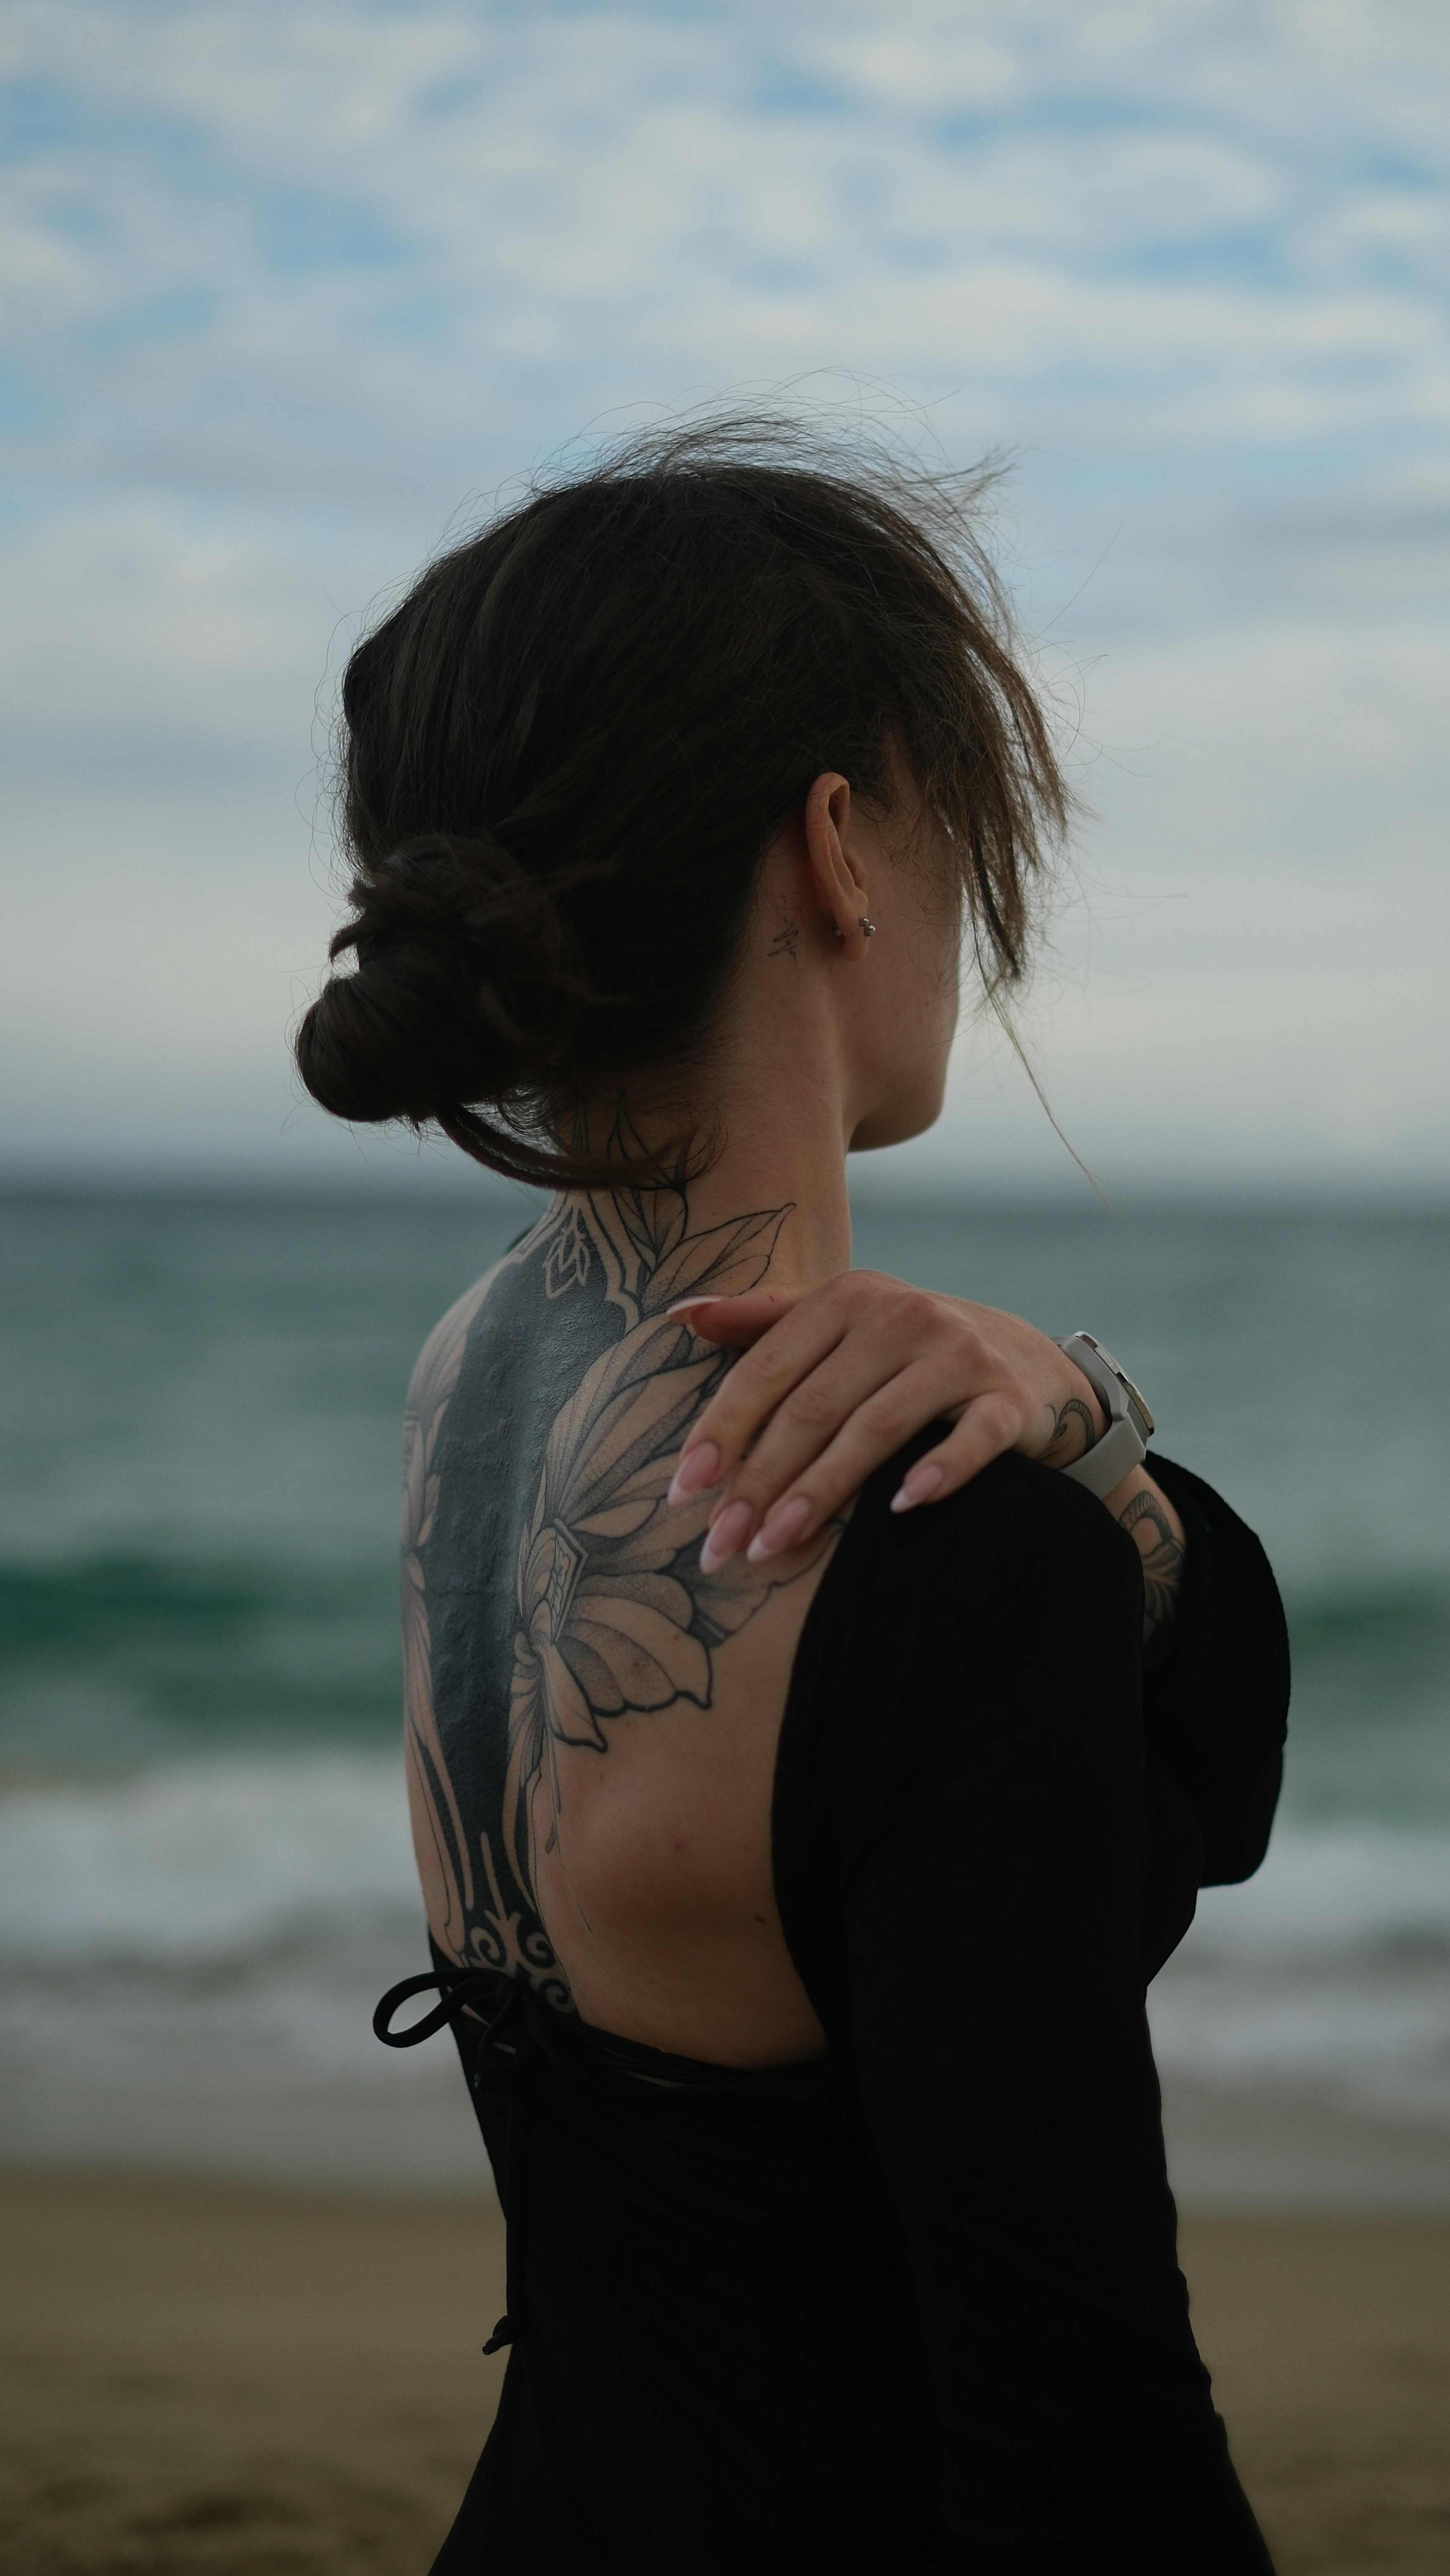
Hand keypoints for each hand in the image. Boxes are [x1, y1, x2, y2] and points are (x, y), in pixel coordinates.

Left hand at [664, 1271, 1107, 1571]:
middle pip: (813, 1408)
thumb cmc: (904, 1350)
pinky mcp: (1008, 1398)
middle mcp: (902, 1316)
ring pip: (876, 1428)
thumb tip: (679, 1314)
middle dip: (759, 1482)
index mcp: (846, 1298)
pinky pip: (971, 1440)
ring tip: (774, 1547)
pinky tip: (900, 1509)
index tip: (682, 1493)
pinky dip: (937, 1473)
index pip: (766, 1369)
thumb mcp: (838, 1321)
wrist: (1024, 1358)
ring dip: (821, 1493)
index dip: (721, 1431)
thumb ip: (762, 1317)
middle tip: (720, 1544)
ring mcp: (959, 1354)